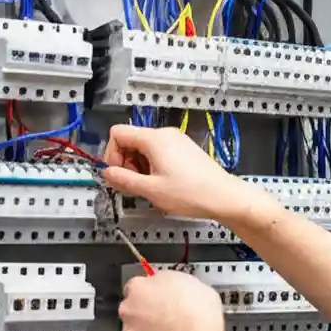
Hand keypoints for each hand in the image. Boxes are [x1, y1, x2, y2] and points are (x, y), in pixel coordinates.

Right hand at [102, 125, 269, 221]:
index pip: (117, 133)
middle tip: (134, 184)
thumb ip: (123, 180)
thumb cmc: (192, 192)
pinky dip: (152, 167)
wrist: (223, 197)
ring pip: (144, 148)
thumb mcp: (150, 190)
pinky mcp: (183, 150)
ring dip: (139, 167)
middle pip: (130, 140)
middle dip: (126, 163)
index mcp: (154, 139)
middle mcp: (165, 135)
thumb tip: (107, 174)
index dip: (112, 154)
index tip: (117, 174)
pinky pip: (158, 153)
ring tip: (150, 187)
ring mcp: (176, 141)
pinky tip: (161, 184)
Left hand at [119, 270, 226, 330]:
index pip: (137, 285)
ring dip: (152, 330)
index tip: (163, 293)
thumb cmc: (194, 312)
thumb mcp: (189, 281)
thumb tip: (175, 285)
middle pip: (135, 308)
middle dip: (149, 311)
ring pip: (139, 330)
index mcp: (138, 287)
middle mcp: (129, 310)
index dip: (153, 290)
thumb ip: (172, 282)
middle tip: (171, 313)